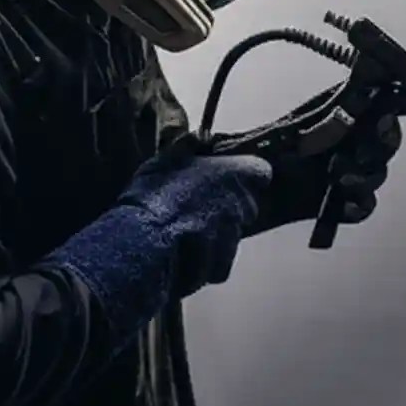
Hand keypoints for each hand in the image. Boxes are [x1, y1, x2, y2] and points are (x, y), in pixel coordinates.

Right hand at [118, 143, 272, 294]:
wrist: (145, 242)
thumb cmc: (157, 194)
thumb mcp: (167, 158)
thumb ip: (190, 146)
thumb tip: (199, 138)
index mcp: (237, 176)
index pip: (260, 171)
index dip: (245, 173)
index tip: (227, 175)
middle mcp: (243, 207)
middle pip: (246, 204)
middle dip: (228, 205)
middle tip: (199, 204)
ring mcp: (234, 239)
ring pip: (230, 234)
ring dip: (214, 232)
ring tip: (183, 231)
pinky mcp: (222, 267)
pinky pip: (217, 261)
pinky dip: (205, 259)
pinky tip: (182, 253)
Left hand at [245, 103, 403, 236]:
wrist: (233, 191)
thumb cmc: (254, 152)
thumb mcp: (291, 126)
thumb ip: (331, 114)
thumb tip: (367, 93)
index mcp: (336, 118)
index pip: (377, 111)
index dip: (389, 112)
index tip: (385, 115)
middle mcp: (344, 145)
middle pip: (383, 144)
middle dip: (383, 144)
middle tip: (369, 145)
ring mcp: (341, 176)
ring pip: (375, 176)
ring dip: (365, 177)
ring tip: (340, 178)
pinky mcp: (335, 205)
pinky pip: (363, 207)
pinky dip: (359, 206)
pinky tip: (346, 206)